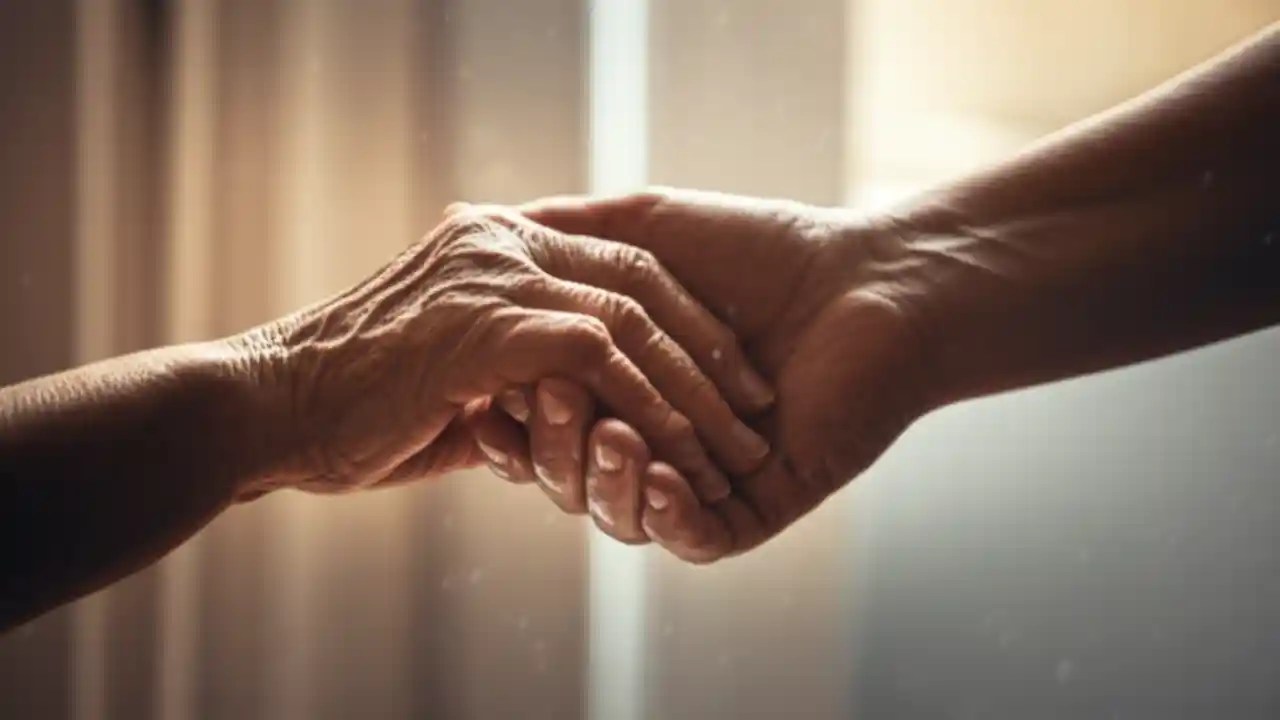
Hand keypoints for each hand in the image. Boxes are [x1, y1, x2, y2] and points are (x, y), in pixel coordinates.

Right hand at [231, 207, 772, 500]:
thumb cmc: (347, 398)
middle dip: (709, 350)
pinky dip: (644, 405)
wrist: (262, 406)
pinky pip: (599, 358)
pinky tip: (678, 454)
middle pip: (643, 284)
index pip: (620, 267)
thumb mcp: (448, 373)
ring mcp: (496, 279)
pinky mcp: (488, 326)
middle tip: (756, 404)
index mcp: (499, 241)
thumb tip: (566, 415)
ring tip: (739, 440)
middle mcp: (505, 243)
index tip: (729, 372)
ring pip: (631, 320)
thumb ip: (511, 374)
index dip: (683, 319)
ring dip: (692, 387)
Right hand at [512, 189, 938, 560]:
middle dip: (553, 447)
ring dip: (606, 483)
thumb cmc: (761, 249)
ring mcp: (701, 480)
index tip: (484, 397)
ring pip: (624, 514)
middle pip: (571, 474)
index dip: (509, 415)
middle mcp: (654, 440)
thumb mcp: (645, 229)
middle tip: (553, 401)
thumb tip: (483, 222)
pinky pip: (694, 539)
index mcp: (620, 386)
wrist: (865, 282)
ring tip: (615, 439)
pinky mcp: (752, 510)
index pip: (541, 419)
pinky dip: (668, 516)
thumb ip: (570, 235)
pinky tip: (662, 478)